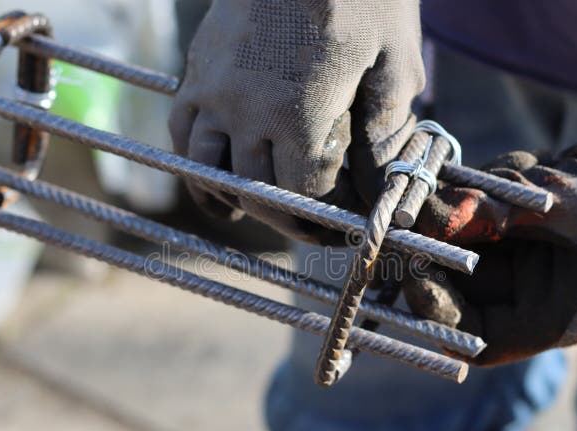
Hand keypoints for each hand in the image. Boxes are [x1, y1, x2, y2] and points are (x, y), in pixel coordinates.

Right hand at [169, 0, 424, 242]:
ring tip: (253, 210)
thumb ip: (384, 127)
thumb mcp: (395, 58)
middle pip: (253, 192)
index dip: (320, 216)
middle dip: (282, 218)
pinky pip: (181, 132)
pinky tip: (214, 175)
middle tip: (306, 225)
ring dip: (231, 197)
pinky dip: (194, 163)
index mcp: (299, 113)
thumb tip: (377, 182)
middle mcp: (246, 111)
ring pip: (205, 170)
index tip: (336, 223)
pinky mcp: (197, 67)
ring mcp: (213, 89)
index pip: (300, 194)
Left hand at [405, 71, 576, 364]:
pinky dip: (496, 182)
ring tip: (517, 174)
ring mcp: (536, 255)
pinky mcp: (532, 222)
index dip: (436, 310)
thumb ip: (498, 211)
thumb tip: (434, 214)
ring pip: (471, 240)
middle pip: (464, 287)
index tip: (412, 268)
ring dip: (476, 204)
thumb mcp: (569, 203)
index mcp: (556, 315)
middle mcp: (540, 292)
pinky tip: (537, 161)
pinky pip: (490, 209)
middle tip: (426, 212)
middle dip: (443, 246)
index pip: (477, 337)